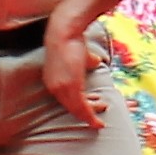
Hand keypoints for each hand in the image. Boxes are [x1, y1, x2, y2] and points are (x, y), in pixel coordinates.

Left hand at [40, 6, 108, 126]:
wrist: (65, 31)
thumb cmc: (72, 39)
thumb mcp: (81, 55)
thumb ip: (87, 61)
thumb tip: (96, 62)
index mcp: (53, 81)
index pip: (66, 99)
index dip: (80, 105)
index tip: (92, 106)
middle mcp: (53, 87)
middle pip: (71, 107)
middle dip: (87, 112)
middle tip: (102, 109)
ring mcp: (60, 88)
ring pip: (77, 110)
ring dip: (90, 116)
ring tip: (101, 117)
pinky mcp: (70, 88)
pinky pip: (81, 108)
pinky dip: (90, 117)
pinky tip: (98, 122)